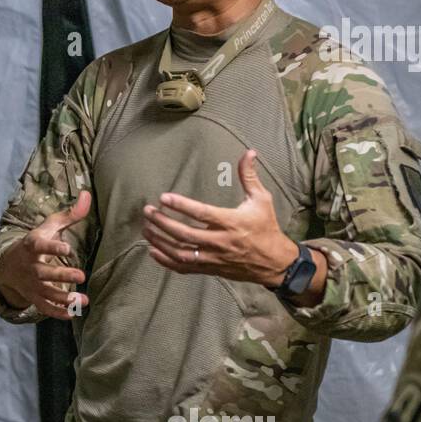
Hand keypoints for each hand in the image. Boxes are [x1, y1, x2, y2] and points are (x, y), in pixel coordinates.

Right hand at [0, 190, 92, 319]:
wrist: (10, 266)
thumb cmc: (37, 241)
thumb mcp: (49, 226)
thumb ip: (69, 214)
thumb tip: (87, 195)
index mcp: (33, 245)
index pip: (41, 246)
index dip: (53, 247)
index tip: (67, 248)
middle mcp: (31, 266)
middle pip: (44, 272)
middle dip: (61, 275)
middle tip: (81, 275)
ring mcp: (32, 284)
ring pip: (46, 293)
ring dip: (63, 298)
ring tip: (83, 300)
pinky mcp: (35, 298)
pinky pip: (44, 308)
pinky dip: (57, 313)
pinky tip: (73, 313)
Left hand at [142, 149, 299, 286]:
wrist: (274, 262)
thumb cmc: (266, 227)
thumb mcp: (262, 200)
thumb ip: (249, 177)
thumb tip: (249, 152)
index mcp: (232, 222)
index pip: (202, 213)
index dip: (181, 205)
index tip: (163, 197)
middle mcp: (220, 242)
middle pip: (185, 234)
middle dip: (163, 223)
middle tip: (147, 212)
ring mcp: (214, 258)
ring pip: (181, 253)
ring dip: (160, 241)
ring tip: (146, 229)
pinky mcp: (210, 269)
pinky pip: (184, 268)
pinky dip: (166, 261)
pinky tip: (153, 251)